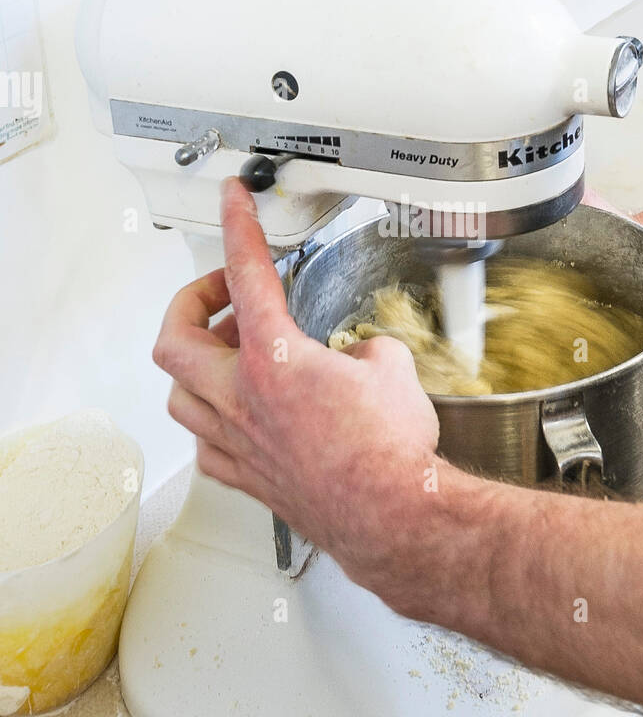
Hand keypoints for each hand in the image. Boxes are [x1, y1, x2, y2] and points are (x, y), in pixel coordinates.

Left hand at [153, 179, 441, 598]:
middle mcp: (241, 399)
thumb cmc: (390, 453)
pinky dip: (210, 422)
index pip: (244, 273)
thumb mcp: (390, 368)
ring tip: (227, 354)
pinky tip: (235, 416)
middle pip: (175, 338)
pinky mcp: (247, 478)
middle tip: (222, 294)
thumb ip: (364, 347)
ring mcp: (237, 442)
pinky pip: (204, 444)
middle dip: (191, 304)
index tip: (231, 200)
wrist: (393, 515)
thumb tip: (357, 356)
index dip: (237, 226)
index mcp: (274, 358)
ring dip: (194, 366)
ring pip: (178, 395)